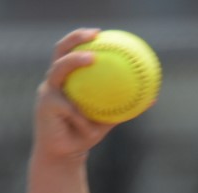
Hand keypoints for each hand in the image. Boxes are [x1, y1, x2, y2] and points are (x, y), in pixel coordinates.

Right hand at [33, 28, 112, 162]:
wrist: (64, 155)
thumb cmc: (84, 135)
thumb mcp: (108, 120)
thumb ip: (124, 106)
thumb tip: (152, 99)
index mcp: (67, 80)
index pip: (72, 52)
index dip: (82, 38)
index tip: (100, 32)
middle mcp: (55, 81)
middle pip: (60, 51)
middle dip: (75, 38)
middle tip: (94, 36)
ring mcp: (47, 92)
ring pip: (59, 70)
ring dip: (75, 62)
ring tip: (91, 58)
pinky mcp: (45, 106)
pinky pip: (69, 107)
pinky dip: (81, 119)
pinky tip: (89, 128)